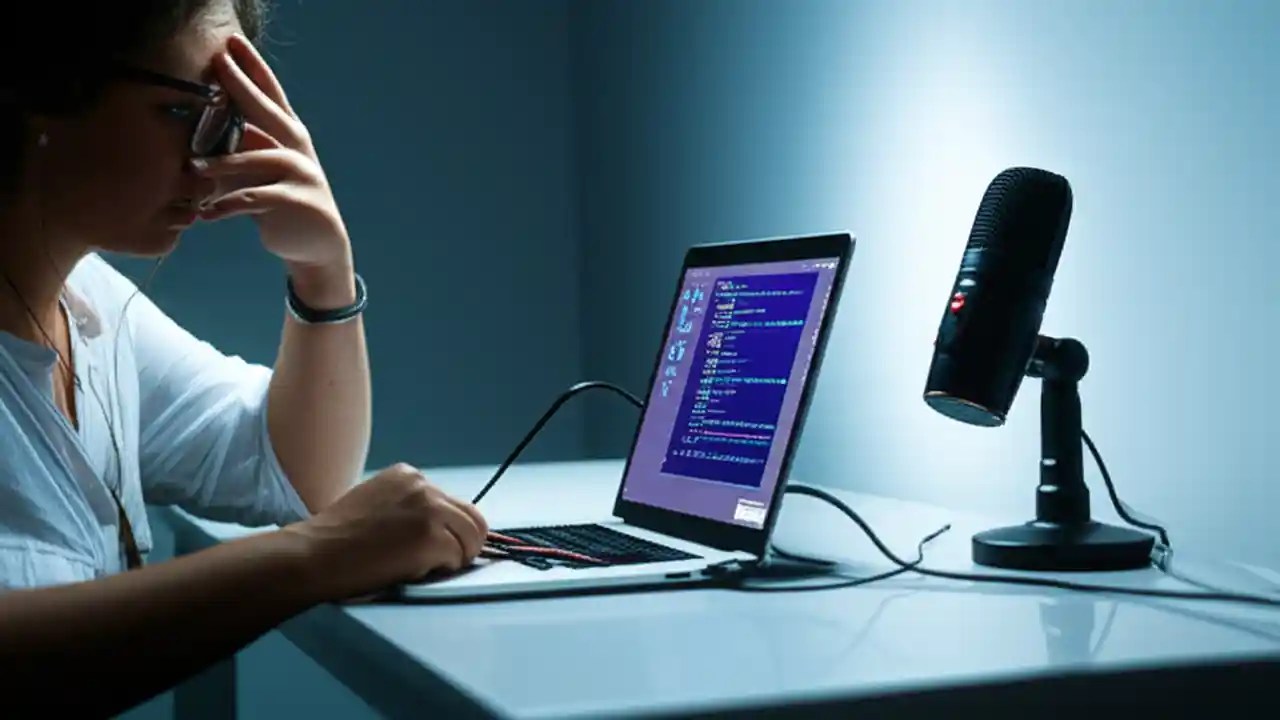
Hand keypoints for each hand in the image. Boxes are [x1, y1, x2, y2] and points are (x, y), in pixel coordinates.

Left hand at [192, 33, 352, 276]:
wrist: (315, 243)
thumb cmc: (278, 200)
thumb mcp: (256, 172)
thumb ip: (234, 150)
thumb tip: (191, 132)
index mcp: (288, 135)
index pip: (270, 94)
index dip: (253, 68)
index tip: (232, 42)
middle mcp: (297, 148)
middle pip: (268, 111)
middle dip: (242, 85)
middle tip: (218, 63)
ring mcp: (301, 173)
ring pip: (257, 159)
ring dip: (222, 163)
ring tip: (192, 168)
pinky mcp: (297, 201)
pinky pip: (254, 199)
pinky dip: (226, 206)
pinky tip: (205, 213)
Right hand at [282, 463, 489, 600]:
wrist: (314, 555)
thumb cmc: (336, 539)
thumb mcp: (376, 503)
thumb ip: (408, 507)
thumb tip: (441, 527)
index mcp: (409, 475)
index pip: (452, 503)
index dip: (447, 529)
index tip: (425, 545)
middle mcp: (424, 486)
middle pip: (472, 519)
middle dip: (463, 544)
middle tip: (439, 564)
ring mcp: (429, 510)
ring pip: (472, 539)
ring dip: (454, 559)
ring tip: (421, 568)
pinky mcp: (431, 537)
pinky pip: (457, 559)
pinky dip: (441, 571)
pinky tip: (411, 571)